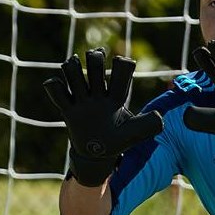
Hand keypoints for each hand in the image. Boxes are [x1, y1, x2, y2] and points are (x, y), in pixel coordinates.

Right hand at [42, 48, 163, 185]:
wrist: (97, 156)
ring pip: (73, 71)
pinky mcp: (68, 110)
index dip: (122, 65)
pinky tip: (60, 90)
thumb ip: (148, 125)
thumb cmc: (117, 141)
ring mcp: (82, 101)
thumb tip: (160, 116)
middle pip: (94, 64)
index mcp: (117, 96)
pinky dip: (54, 86)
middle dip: (94, 59)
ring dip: (72, 68)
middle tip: (95, 62)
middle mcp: (99, 94)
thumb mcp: (133, 133)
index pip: (121, 71)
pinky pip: (56, 91)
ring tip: (75, 74)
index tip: (121, 66)